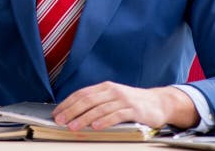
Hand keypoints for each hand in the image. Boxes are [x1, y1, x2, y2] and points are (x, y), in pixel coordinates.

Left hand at [52, 81, 199, 129]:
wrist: (158, 103)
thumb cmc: (132, 103)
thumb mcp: (113, 99)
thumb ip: (98, 103)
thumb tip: (75, 113)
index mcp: (104, 87)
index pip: (81, 94)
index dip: (67, 103)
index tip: (56, 113)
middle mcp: (112, 90)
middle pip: (87, 100)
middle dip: (71, 111)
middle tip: (60, 121)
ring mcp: (122, 99)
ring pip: (99, 108)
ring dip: (84, 118)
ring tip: (73, 126)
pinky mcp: (133, 109)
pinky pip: (116, 115)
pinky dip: (104, 121)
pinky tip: (96, 127)